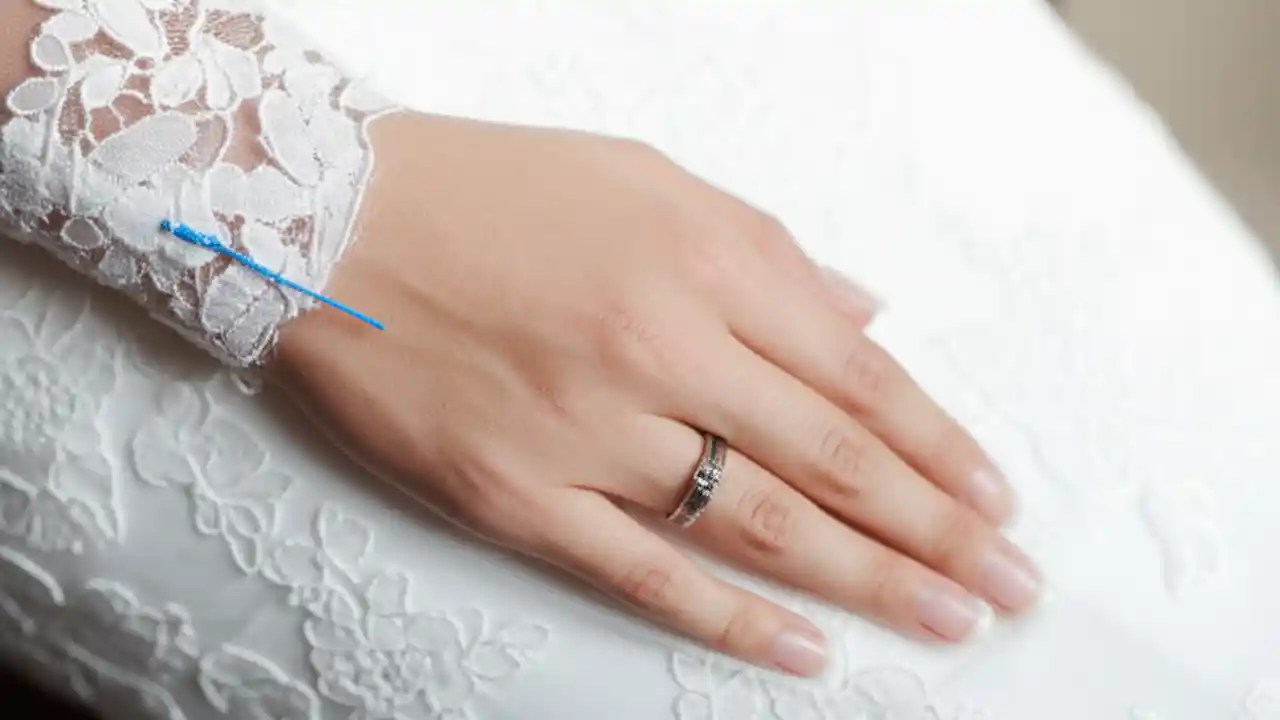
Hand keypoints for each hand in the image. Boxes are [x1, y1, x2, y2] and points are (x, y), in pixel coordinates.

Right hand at [272, 113, 1038, 676]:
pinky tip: (806, 652)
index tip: (993, 499)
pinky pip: (644, 570)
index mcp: (706, 262)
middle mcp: (663, 349)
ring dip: (869, 579)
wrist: (325, 218)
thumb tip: (860, 315)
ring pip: (761, 523)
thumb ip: (766, 253)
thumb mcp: (646, 177)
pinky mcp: (520, 496)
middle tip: (1010, 585)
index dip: (937, 444)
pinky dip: (731, 618)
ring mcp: (591, 431)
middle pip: (834, 459)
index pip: (858, 375)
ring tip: (950, 621)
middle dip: (937, 528)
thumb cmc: (486, 187)